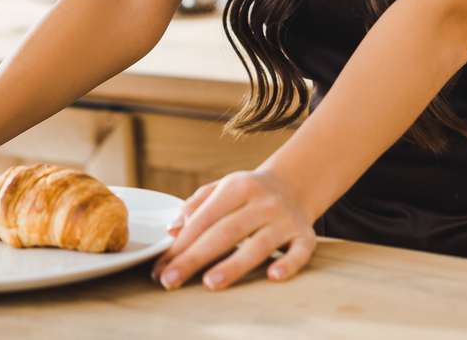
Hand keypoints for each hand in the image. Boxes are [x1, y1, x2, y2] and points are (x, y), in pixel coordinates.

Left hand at [150, 169, 316, 291]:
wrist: (294, 184)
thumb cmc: (248, 193)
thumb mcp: (222, 189)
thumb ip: (196, 206)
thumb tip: (171, 230)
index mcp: (237, 186)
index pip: (205, 218)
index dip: (181, 244)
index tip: (160, 268)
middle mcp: (262, 201)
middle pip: (226, 231)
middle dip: (195, 257)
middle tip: (170, 279)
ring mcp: (285, 219)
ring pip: (259, 244)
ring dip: (234, 264)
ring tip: (210, 282)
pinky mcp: (306, 235)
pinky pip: (300, 251)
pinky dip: (288, 263)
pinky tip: (272, 276)